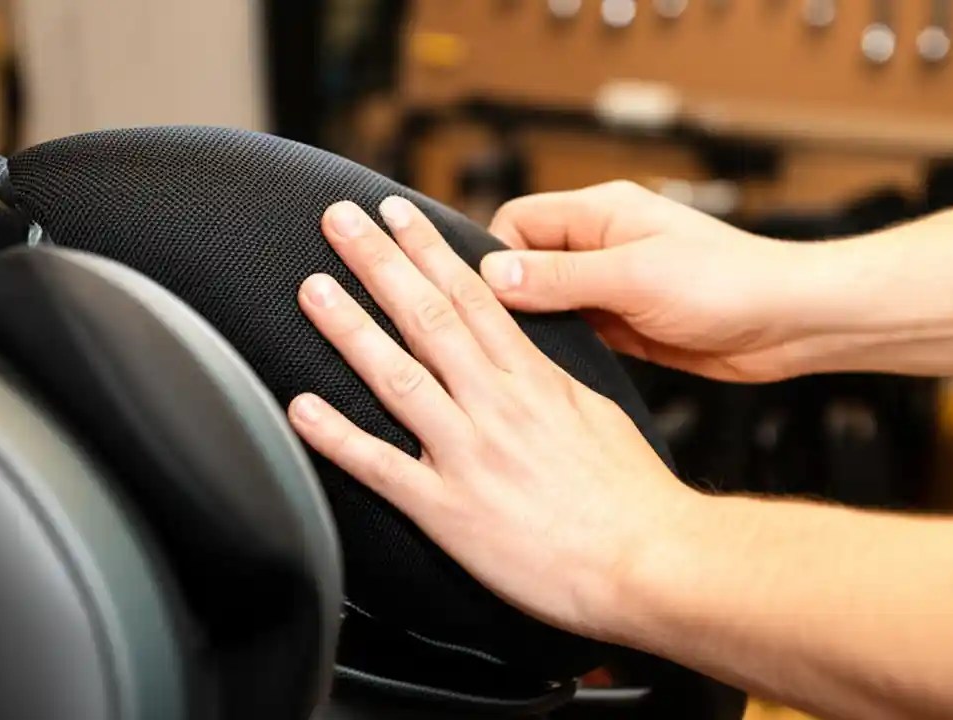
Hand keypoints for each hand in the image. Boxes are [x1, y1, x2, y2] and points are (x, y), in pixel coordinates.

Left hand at [286, 196, 697, 638]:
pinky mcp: (449, 510)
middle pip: (428, 318)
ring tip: (313, 288)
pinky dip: (337, 436)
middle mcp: (497, 405)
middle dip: (379, 263)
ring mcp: (469, 455)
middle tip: (339, 221)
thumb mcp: (598, 413)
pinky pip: (381, 466)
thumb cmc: (633, 495)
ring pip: (398, 376)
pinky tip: (302, 408)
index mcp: (533, 380)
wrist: (650, 558)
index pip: (473, 297)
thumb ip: (552, 380)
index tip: (398, 216)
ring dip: (350, 329)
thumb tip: (526, 357)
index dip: (429, 250)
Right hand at [485, 181, 829, 381]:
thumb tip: (494, 274)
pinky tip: (564, 370)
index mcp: (601, 213)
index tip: (488, 299)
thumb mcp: (634, 277)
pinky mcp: (630, 325)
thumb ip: (561, 276)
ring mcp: (616, 286)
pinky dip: (569, 349)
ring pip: (551, 303)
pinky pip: (580, 333)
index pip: (518, 221)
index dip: (496, 259)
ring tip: (529, 357)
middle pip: (528, 264)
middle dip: (513, 298)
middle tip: (498, 335)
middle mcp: (603, 245)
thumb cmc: (731, 282)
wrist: (791, 323)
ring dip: (542, 327)